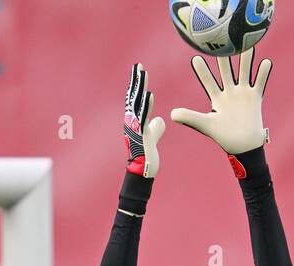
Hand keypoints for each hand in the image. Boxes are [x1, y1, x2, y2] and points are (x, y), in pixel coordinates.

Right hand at [124, 63, 165, 177]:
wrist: (143, 171)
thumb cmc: (147, 156)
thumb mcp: (153, 138)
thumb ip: (156, 127)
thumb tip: (160, 120)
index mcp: (136, 120)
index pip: (136, 98)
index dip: (138, 84)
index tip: (140, 70)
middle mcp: (132, 121)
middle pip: (134, 96)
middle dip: (136, 80)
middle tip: (138, 65)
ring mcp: (135, 127)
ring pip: (137, 103)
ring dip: (140, 87)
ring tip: (142, 73)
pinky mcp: (141, 135)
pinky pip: (144, 117)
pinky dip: (146, 105)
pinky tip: (149, 94)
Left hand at [171, 48, 271, 155]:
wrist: (244, 147)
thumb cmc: (224, 137)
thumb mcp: (205, 126)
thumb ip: (190, 118)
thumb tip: (171, 115)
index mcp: (217, 98)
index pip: (208, 81)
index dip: (202, 71)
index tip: (195, 58)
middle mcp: (229, 92)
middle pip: (226, 71)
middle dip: (224, 58)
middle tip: (221, 41)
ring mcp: (243, 93)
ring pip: (244, 72)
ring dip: (246, 59)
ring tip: (247, 45)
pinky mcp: (255, 98)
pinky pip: (259, 83)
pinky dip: (263, 73)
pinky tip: (266, 62)